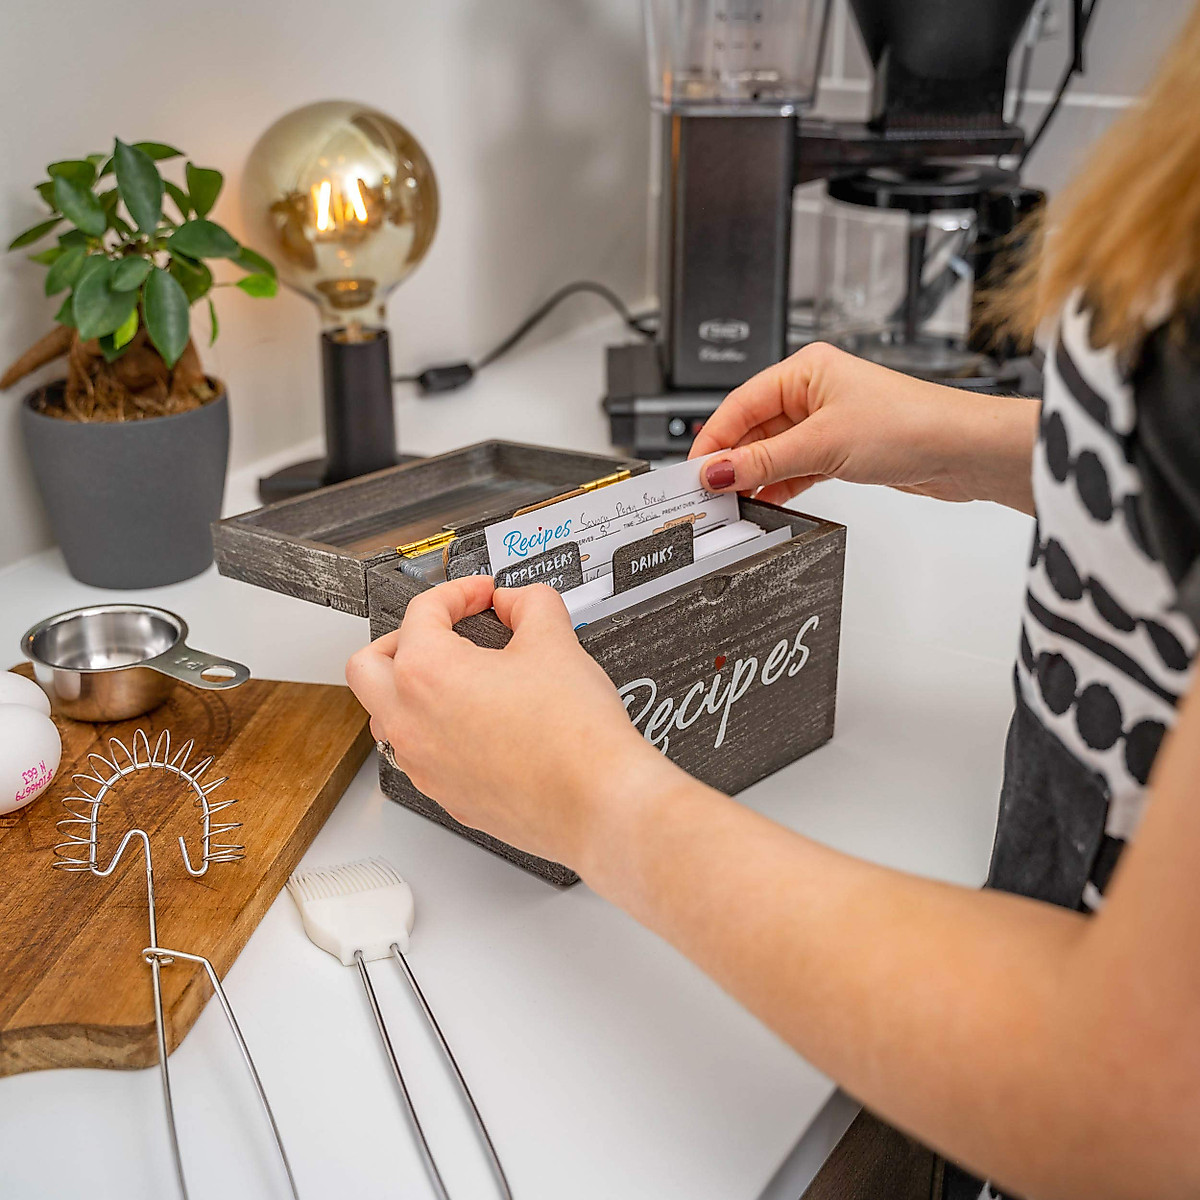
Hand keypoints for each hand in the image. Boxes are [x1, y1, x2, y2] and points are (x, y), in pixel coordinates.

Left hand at [345, 577, 679, 868]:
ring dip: (409, 691)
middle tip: (441, 632)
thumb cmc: (573, 734)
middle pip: (367, 666)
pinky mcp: (445, 795)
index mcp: (426, 672)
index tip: (482, 596)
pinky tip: (478, 725)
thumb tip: (517, 602)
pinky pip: (419, 755)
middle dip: (400, 639)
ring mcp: (423, 765)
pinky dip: (435, 732)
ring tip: (455, 679)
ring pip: (385, 718)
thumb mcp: (555, 640)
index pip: (422, 612)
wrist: (596, 800)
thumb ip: (530, 604)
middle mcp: (410, 721)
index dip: (458, 592)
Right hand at [689, 342, 1038, 513]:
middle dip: (732, 460)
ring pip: (774, 451)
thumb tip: (719, 470)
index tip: (695, 470)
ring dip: (756, 475)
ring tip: (734, 501)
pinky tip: (765, 502)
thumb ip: (765, 461)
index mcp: (806, 370)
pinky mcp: (841, 449)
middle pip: (754, 428)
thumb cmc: (910, 424)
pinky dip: (780, 485)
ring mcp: (828, 422)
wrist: (963, 450)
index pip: (741, 404)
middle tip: (709, 491)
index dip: (714, 438)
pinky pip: (796, 467)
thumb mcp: (823, 444)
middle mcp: (814, 391)